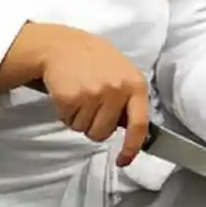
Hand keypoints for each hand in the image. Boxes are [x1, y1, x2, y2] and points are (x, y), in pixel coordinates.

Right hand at [27, 23, 151, 167]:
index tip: (124, 160)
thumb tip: (133, 134)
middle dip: (94, 127)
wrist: (66, 46)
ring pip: (83, 130)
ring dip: (79, 119)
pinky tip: (69, 94)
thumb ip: (130, 102)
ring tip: (81, 96)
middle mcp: (117, 90)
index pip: (140, 124)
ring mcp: (93, 93)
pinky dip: (65, 113)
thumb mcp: (124, 75)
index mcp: (136, 86)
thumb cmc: (98, 63)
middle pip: (103, 133)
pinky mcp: (69, 97)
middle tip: (91, 105)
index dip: (132, 147)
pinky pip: (66, 121)